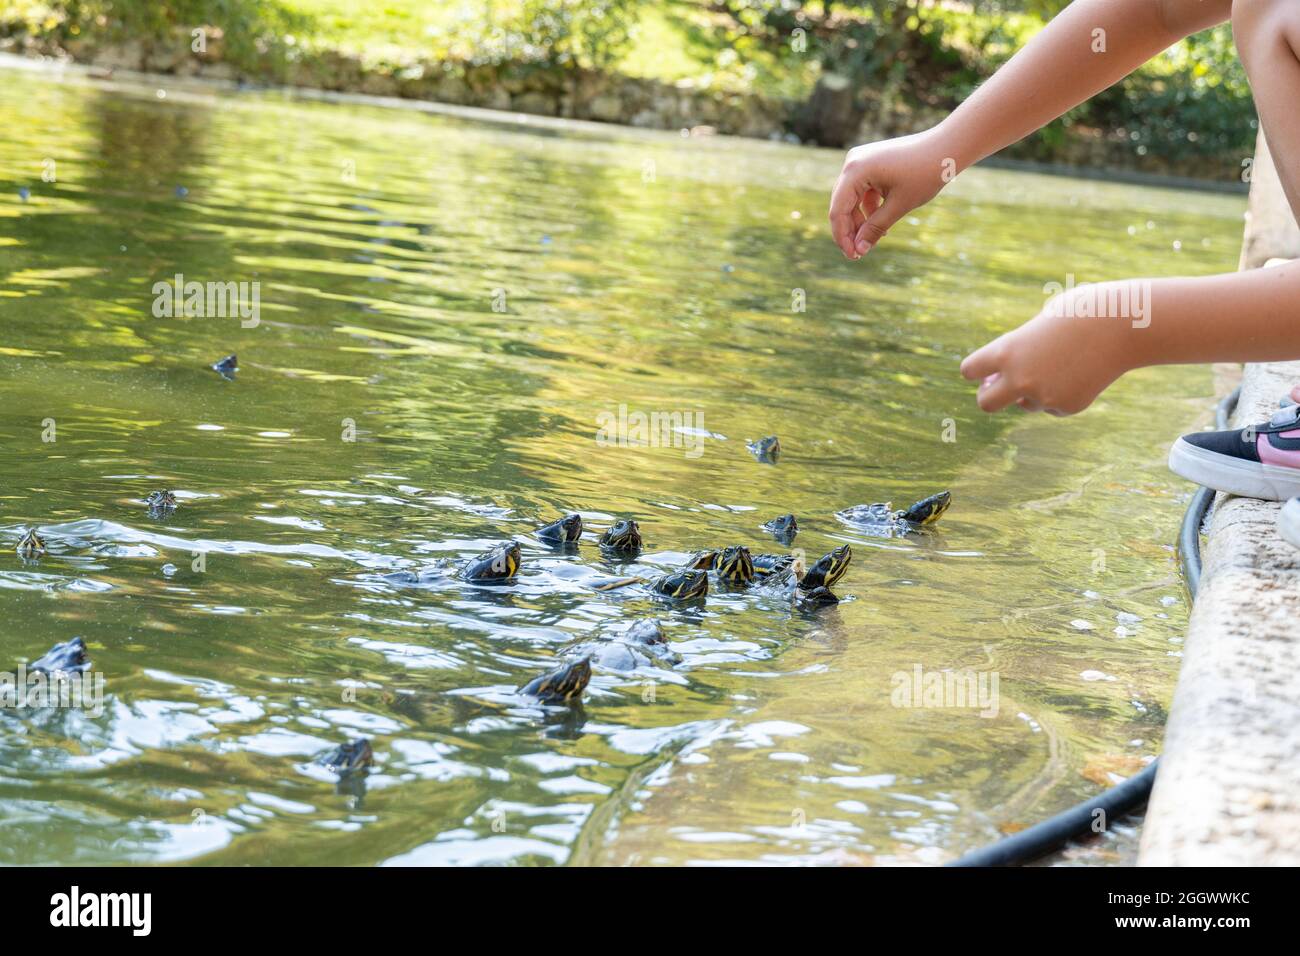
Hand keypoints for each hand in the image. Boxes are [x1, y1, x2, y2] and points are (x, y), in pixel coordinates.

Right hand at [828, 129, 954, 259]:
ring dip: (860, 221)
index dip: (843, 236)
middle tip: (859, 253)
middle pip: (841, 204)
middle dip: (850, 230)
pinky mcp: (870, 163)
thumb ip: (875, 228)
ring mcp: (860, 161)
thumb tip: (859, 250)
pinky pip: (862, 191)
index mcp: (856, 170)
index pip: (838, 210)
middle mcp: (852, 163)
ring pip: (851, 199)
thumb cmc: (925, 173)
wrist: (946, 147)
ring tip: (872, 240)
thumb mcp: (899, 205)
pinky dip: (869, 208)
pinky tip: (881, 225)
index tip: (853, 256)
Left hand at [960, 286, 1139, 414]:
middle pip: (985, 404)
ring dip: (1033, 391)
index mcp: (1006, 351)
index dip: (976, 370)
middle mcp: (1020, 378)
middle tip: (999, 387)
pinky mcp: (1067, 407)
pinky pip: (1053, 407)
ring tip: (1060, 364)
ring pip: (1025, 404)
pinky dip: (1060, 395)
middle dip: (988, 397)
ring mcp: (1044, 396)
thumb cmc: (1080, 313)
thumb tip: (1008, 378)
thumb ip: (1018, 351)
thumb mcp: (1039, 325)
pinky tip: (1079, 373)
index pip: (969, 370)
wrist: (1124, 325)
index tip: (983, 370)